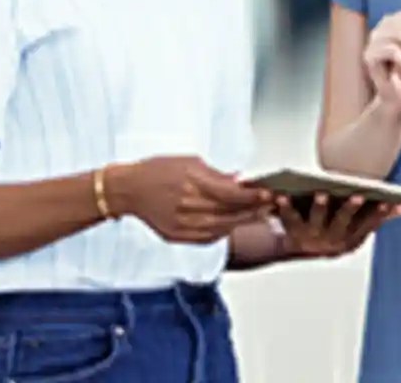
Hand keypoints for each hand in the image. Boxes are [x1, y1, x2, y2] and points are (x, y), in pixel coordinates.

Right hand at [108, 157, 271, 244]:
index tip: (270, 193)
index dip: (254, 196)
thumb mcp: (190, 162)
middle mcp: (189, 207)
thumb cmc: (158, 171)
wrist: (128, 190)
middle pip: (231, 213)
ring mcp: (183, 225)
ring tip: (260, 216)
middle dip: (255, 210)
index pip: (233, 194)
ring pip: (223, 228)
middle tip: (272, 206)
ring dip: (243, 222)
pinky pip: (209, 237)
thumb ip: (217, 175)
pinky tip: (235, 224)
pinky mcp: (178, 236)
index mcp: (193, 184)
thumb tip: (241, 181)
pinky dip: (224, 231)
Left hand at [274, 195, 400, 258]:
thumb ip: (378, 217)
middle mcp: (333, 240)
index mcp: (351, 239)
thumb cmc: (337, 232)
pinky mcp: (293, 232)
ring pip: (317, 221)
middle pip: (343, 223)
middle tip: (357, 196)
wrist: (303, 250)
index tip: (387, 202)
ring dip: (320, 208)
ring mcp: (313, 237)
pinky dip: (285, 208)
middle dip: (350, 210)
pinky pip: (289, 219)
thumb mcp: (358, 228)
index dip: (379, 215)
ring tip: (322, 193)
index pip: (368, 225)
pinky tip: (284, 195)